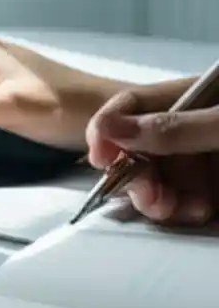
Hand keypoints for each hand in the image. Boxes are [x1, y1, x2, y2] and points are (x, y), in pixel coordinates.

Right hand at [86, 78, 217, 223]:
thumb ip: (174, 127)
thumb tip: (109, 129)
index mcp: (195, 96)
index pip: (134, 105)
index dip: (108, 128)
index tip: (99, 158)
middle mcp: (191, 126)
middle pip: (139, 147)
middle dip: (133, 173)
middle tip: (146, 196)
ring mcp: (202, 159)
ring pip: (156, 179)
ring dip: (155, 198)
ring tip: (171, 209)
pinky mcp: (213, 192)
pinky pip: (181, 201)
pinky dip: (181, 211)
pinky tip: (197, 212)